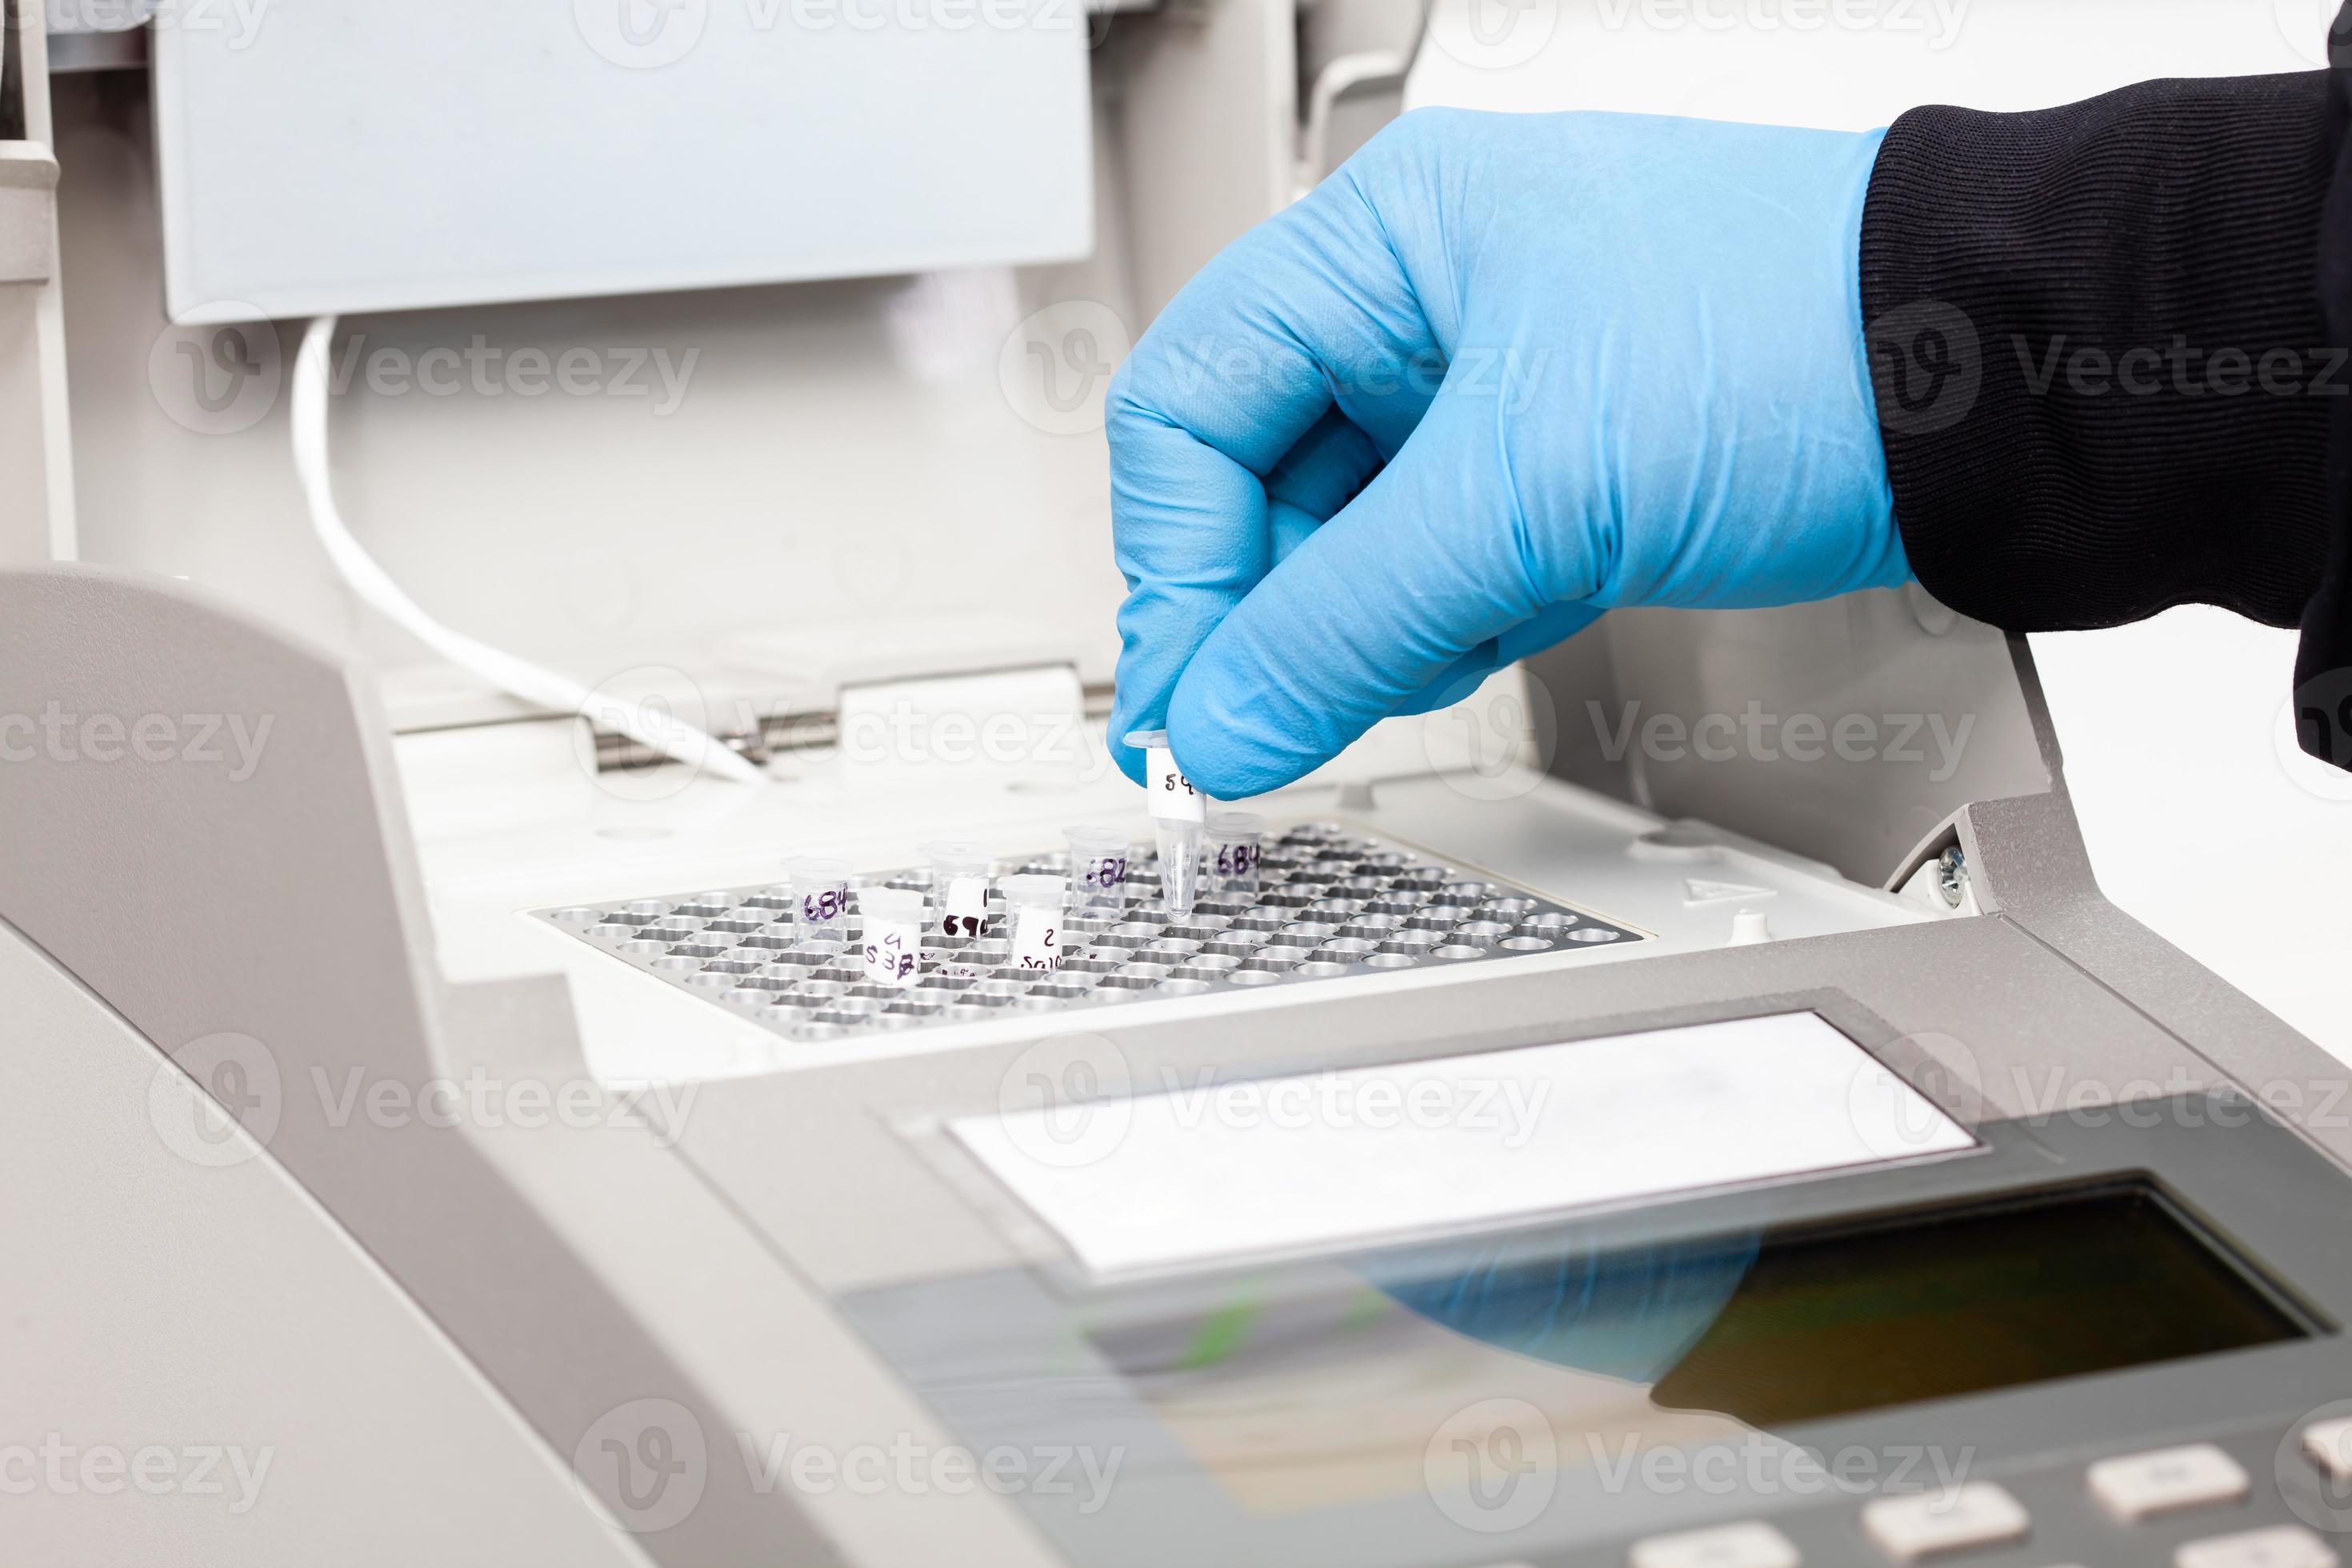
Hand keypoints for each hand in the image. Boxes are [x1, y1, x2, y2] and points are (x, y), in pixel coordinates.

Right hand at [1104, 107, 1908, 797]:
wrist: (1998, 382)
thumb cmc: (1796, 339)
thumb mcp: (1524, 489)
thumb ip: (1342, 621)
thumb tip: (1215, 721)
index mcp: (1383, 242)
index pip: (1191, 408)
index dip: (1175, 562)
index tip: (1191, 697)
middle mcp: (1423, 305)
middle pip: (1263, 482)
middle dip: (1280, 607)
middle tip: (1271, 721)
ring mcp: (1495, 387)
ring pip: (1356, 539)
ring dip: (1380, 620)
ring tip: (1453, 635)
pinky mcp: (1561, 462)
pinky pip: (1447, 564)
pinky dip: (1459, 616)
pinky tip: (1522, 615)